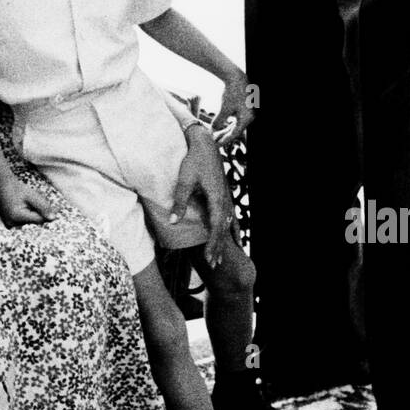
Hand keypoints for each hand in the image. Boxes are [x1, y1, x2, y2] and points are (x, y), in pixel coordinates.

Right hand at [0, 176, 57, 227]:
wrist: (2, 185)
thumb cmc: (17, 188)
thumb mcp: (32, 195)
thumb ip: (43, 207)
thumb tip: (53, 219)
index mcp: (17, 217)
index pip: (39, 220)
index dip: (48, 214)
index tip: (57, 207)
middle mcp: (12, 223)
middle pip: (35, 221)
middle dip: (39, 211)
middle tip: (35, 199)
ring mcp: (10, 224)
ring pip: (30, 220)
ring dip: (33, 212)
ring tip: (26, 200)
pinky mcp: (9, 223)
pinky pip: (24, 220)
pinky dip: (27, 213)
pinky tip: (22, 205)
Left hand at [173, 127, 231, 268]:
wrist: (206, 145)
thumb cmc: (193, 161)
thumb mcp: (184, 180)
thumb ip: (180, 201)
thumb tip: (173, 221)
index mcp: (217, 198)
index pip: (216, 227)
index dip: (213, 244)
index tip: (209, 258)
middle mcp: (225, 201)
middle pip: (224, 230)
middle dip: (218, 247)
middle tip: (213, 264)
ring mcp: (227, 198)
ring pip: (228, 225)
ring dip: (224, 242)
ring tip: (220, 258)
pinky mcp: (225, 196)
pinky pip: (232, 218)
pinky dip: (233, 230)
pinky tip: (236, 239)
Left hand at [211, 72, 255, 143]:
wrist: (235, 77)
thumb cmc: (232, 92)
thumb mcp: (224, 108)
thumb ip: (219, 121)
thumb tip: (212, 131)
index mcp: (247, 118)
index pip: (235, 134)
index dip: (224, 140)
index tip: (215, 144)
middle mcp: (249, 117)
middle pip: (236, 130)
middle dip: (224, 136)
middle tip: (214, 141)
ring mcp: (247, 112)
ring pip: (235, 125)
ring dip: (225, 130)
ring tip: (215, 134)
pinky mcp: (243, 108)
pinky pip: (235, 119)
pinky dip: (227, 123)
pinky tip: (220, 126)